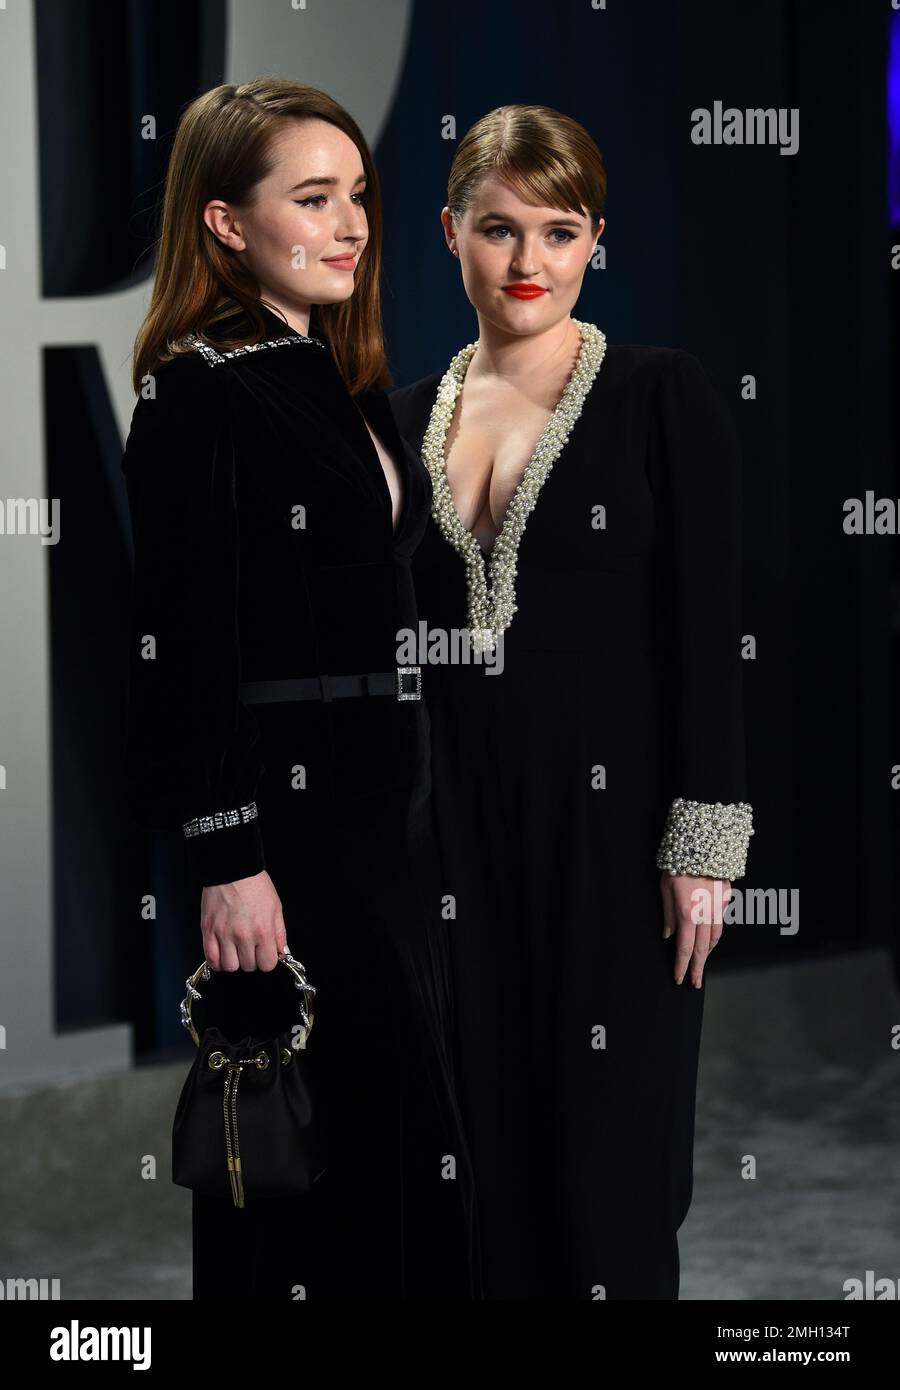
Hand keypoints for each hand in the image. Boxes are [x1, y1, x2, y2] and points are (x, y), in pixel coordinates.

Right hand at [200, 869, 286, 971]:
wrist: (232, 869)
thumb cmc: (254, 884)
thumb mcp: (276, 907)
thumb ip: (279, 933)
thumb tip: (281, 951)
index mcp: (262, 931)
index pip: (267, 964)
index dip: (266, 960)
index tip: (264, 954)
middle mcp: (243, 936)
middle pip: (248, 966)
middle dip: (251, 959)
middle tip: (250, 947)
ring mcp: (224, 935)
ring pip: (229, 966)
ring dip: (234, 961)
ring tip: (235, 950)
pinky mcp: (208, 931)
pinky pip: (211, 958)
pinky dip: (216, 961)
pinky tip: (221, 954)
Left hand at [660, 872, 731, 987]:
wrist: (704, 840)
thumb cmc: (678, 863)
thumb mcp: (665, 887)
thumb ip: (667, 914)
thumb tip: (668, 936)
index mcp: (687, 913)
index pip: (685, 948)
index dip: (682, 966)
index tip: (680, 979)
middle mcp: (706, 914)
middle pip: (704, 948)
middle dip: (699, 967)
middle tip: (696, 983)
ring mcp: (719, 906)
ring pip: (716, 936)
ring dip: (709, 951)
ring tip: (702, 961)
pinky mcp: (727, 897)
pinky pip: (721, 919)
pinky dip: (716, 932)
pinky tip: (711, 935)